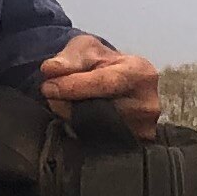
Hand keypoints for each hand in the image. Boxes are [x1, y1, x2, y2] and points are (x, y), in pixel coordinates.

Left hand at [39, 32, 161, 138]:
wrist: (121, 83)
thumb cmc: (104, 64)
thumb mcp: (87, 49)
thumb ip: (69, 57)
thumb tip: (51, 69)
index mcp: (141, 73)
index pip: (104, 82)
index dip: (73, 86)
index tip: (48, 87)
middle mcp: (148, 104)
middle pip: (100, 109)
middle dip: (68, 103)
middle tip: (51, 96)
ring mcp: (144, 129)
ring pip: (98, 129)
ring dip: (74, 118)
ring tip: (66, 105)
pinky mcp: (136, 145)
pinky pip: (101, 142)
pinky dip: (84, 131)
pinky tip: (79, 119)